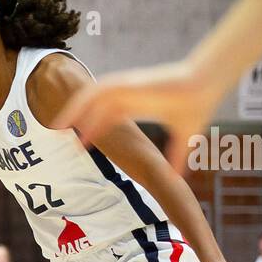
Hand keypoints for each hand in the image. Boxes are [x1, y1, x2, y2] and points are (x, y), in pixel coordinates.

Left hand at [56, 59, 226, 168]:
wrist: (205, 86)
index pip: (108, 117)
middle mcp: (129, 96)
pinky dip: (81, 101)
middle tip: (59, 134)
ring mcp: (127, 88)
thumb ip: (178, 157)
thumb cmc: (197, 107)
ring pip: (92, 98)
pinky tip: (69, 113)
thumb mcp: (185, 138)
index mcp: (138, 105)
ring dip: (74, 110)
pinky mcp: (128, 83)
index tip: (81, 145)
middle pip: (95, 107)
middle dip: (76, 119)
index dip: (93, 129)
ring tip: (57, 125)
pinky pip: (97, 91)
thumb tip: (178, 178)